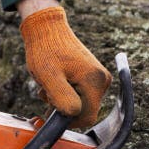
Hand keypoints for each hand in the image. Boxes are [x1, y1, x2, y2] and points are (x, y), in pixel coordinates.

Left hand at [18, 1, 111, 127]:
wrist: (47, 28)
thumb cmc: (45, 50)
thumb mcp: (49, 77)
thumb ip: (62, 99)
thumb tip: (73, 116)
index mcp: (94, 81)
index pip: (87, 117)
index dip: (67, 120)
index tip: (49, 111)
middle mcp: (102, 80)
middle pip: (84, 111)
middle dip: (64, 108)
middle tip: (47, 93)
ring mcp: (99, 78)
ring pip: (81, 104)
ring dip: (63, 100)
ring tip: (49, 84)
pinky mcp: (93, 76)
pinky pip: (81, 95)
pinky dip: (66, 93)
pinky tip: (56, 81)